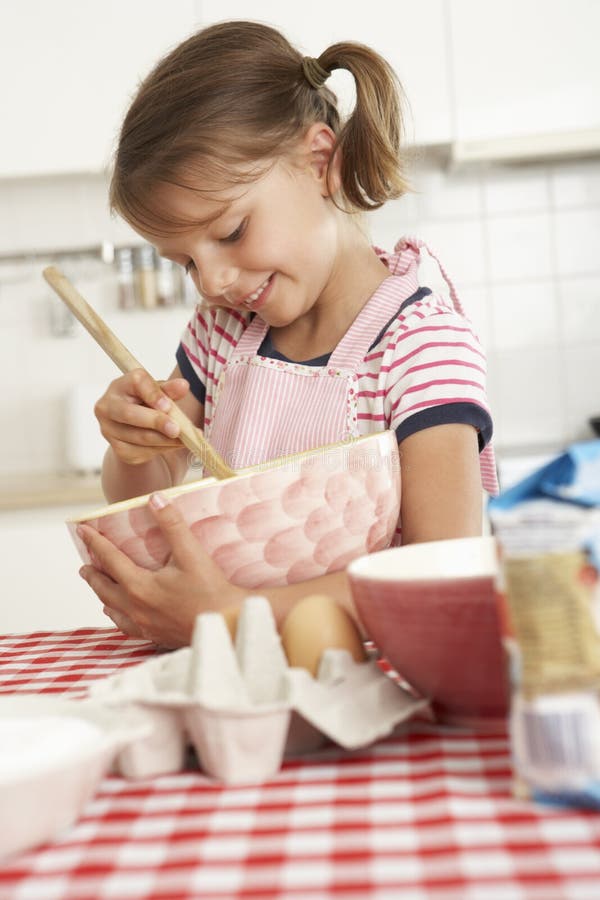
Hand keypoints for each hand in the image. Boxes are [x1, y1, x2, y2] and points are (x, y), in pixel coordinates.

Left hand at [77, 492, 244, 647]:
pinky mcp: (155, 636)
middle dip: (93, 574)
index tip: (82, 531)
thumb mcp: (192, 553)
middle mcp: (136, 607)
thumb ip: (172, 525)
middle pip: (105, 588)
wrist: (228, 625)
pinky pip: (127, 627)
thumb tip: (155, 499)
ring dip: (103, 595)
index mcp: (140, 586)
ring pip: (113, 609)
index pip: (110, 559)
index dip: (95, 542)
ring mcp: (144, 625)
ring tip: (99, 587)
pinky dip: (118, 617)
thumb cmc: (212, 590)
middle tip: (84, 565)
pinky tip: (120, 615)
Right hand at [94, 369, 189, 465]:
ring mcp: (109, 430)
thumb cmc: (146, 402)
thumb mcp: (158, 392)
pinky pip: (143, 451)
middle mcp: (108, 406)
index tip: (168, 405)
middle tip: (176, 429)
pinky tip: (176, 445)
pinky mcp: (119, 449)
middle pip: (130, 414)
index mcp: (120, 385)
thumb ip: (169, 389)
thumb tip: (183, 386)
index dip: (153, 394)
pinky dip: (163, 449)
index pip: (136, 383)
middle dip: (156, 422)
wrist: (134, 425)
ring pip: (140, 437)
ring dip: (165, 440)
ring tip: (186, 439)